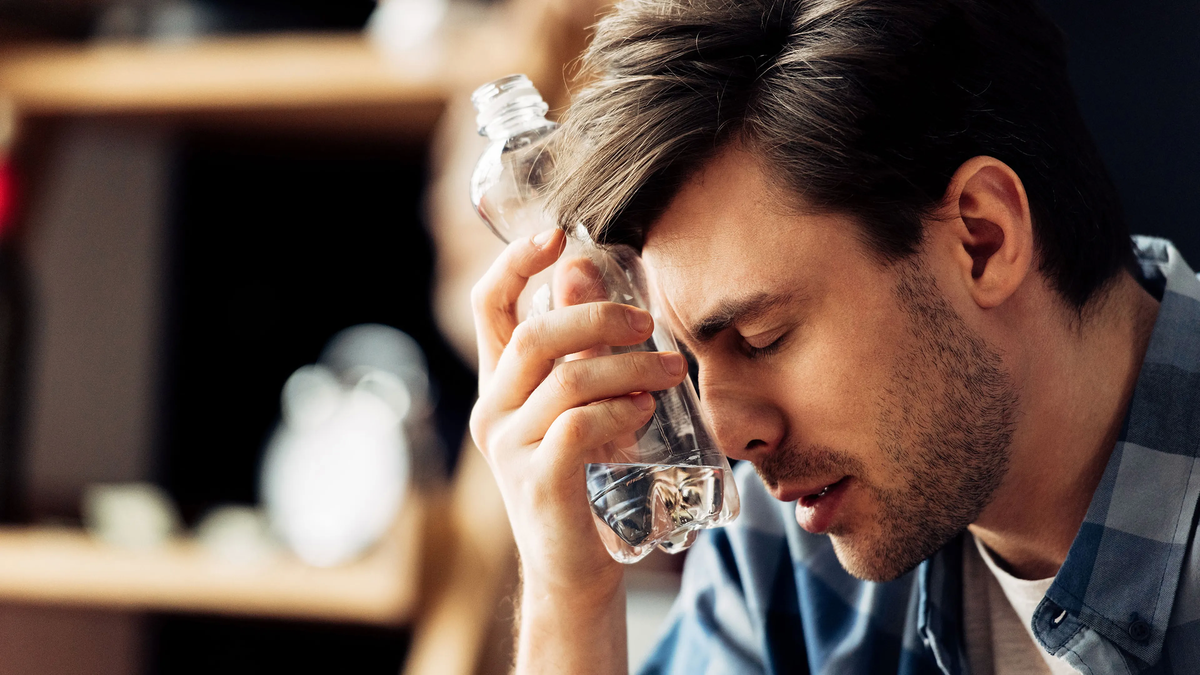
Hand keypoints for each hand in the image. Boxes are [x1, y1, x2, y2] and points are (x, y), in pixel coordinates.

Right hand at [469, 227, 688, 598]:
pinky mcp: (537, 483)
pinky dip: (618, 411)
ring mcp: (509, 450)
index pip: (489, 307)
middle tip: (648, 324)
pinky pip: (578, 427)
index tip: (557, 235)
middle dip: (597, 318)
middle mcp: (492, 411)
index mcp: (499, 384)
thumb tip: (583, 268)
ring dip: (628, 368)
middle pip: (534, 337)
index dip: (514, 262)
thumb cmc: (584, 476)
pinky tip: (643, 413)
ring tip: (671, 372)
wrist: (574, 568)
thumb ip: (581, 346)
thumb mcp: (582, 402)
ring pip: (567, 382)